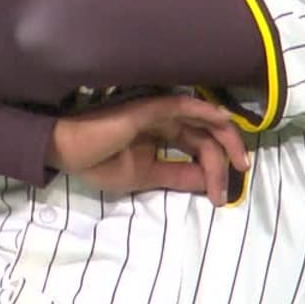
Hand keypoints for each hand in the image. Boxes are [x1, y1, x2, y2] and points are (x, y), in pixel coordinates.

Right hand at [49, 95, 249, 204]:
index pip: (199, 148)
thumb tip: (208, 183)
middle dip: (226, 159)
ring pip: (203, 121)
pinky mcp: (150, 108)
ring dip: (225, 140)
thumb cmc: (97, 162)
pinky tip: (224, 122)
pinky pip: (186, 105)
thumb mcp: (145, 177)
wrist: (66, 151)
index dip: (214, 171)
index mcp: (163, 135)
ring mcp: (159, 112)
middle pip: (207, 136)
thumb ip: (176, 176)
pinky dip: (208, 112)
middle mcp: (166, 121)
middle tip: (237, 181)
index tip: (221, 198)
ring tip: (238, 164)